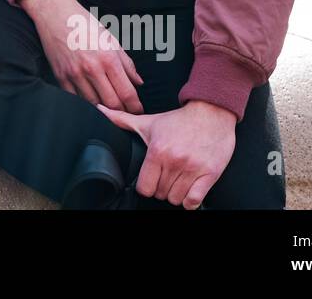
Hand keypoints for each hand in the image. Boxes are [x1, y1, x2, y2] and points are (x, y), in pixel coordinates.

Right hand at [19, 0, 144, 114]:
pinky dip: (85, 103)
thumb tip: (138, 82)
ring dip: (104, 109)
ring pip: (94, 104)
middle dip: (122, 110)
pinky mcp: (61, 77)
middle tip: (126, 112)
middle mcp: (92, 68)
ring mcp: (75, 74)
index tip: (138, 109)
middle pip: (112, 102)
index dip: (135, 106)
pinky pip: (76, 99)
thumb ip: (126, 63)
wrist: (54, 14)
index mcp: (108, 57)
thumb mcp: (110, 39)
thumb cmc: (84, 24)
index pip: (126, 92)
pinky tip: (91, 101)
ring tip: (110, 107)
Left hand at [96, 99, 237, 208]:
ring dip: (175, 195)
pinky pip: (194, 201)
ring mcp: (193, 169)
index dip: (145, 186)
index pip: (144, 187)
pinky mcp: (210, 174)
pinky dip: (190, 200)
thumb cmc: (179, 120)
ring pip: (176, 199)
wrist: (211, 113)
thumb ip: (122, 119)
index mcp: (157, 151)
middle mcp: (174, 161)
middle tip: (165, 178)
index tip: (150, 179)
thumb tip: (100, 110)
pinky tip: (189, 190)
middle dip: (161, 189)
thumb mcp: (149, 121)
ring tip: (177, 182)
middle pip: (160, 194)